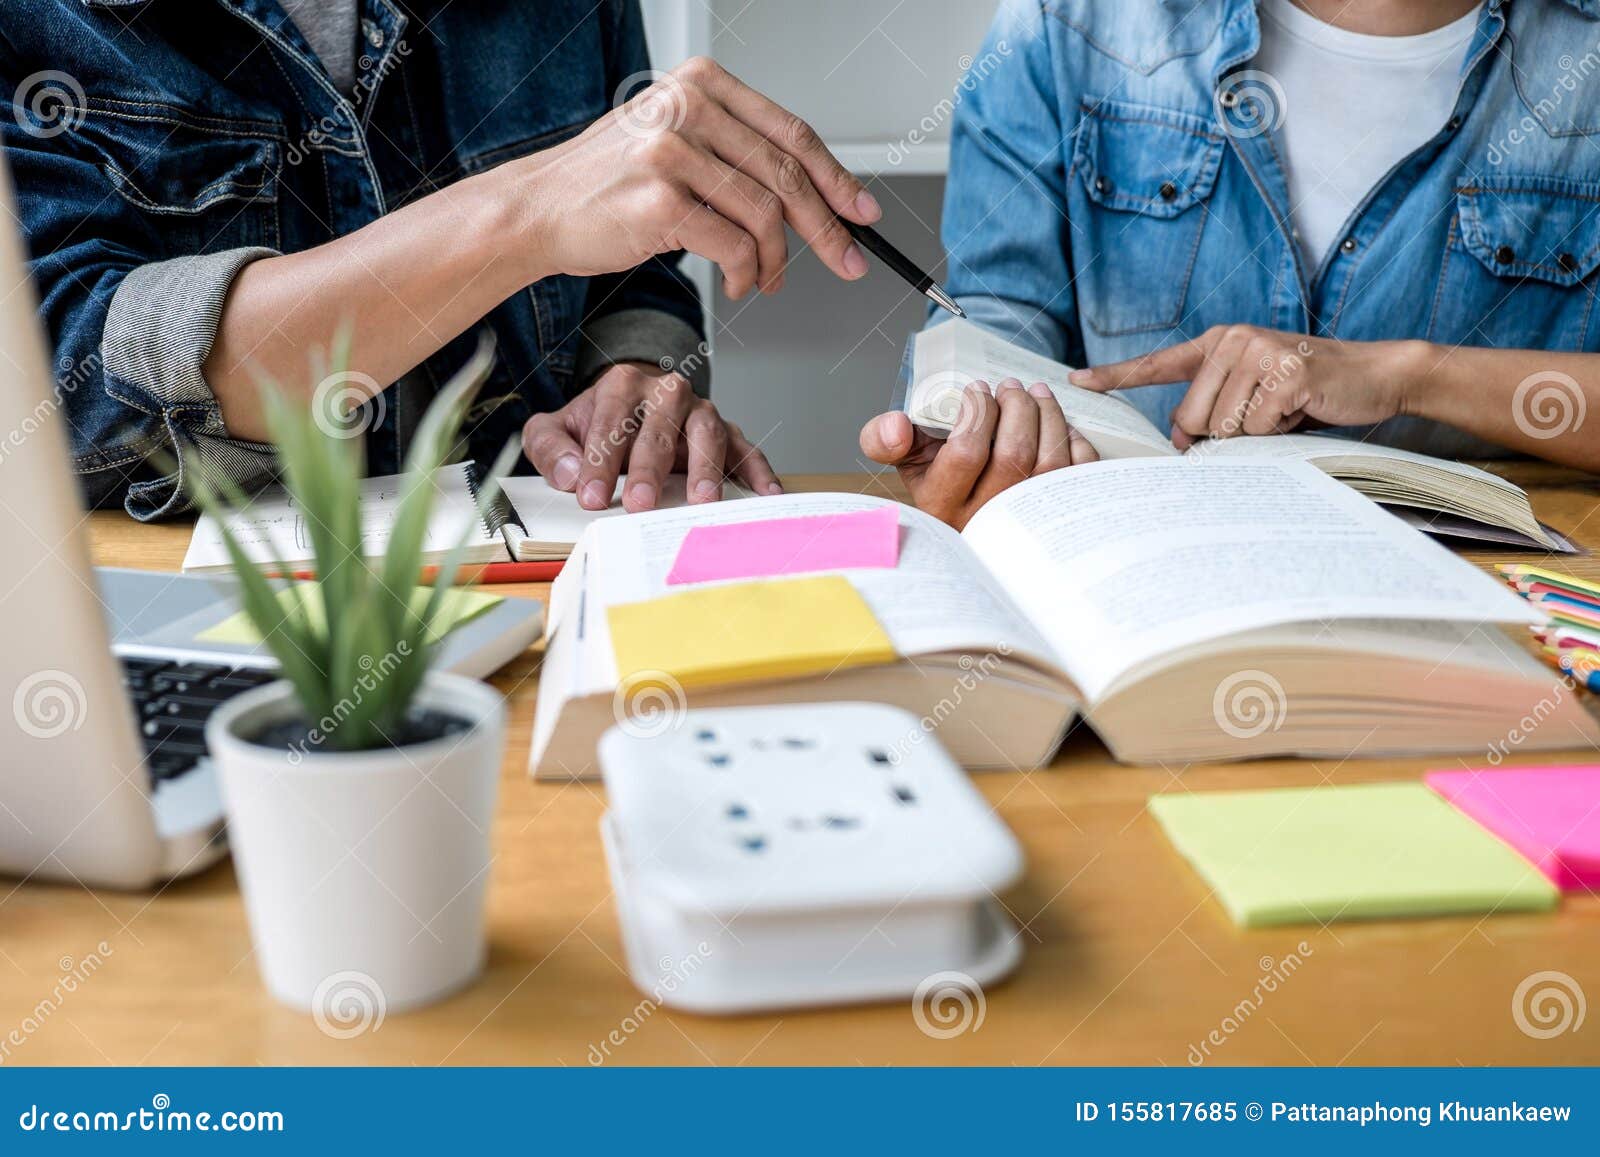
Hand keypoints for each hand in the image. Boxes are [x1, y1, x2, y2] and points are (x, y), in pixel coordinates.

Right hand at [515, 57, 881, 298]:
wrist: (539, 209)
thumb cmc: (610, 184)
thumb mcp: (676, 143)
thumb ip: (736, 154)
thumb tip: (814, 198)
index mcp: (701, 84)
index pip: (791, 134)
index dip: (837, 178)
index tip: (862, 212)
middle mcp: (688, 107)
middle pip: (787, 175)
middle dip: (827, 228)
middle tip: (848, 260)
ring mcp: (673, 151)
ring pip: (766, 215)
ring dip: (776, 261)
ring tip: (766, 280)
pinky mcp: (661, 200)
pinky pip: (735, 246)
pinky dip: (748, 273)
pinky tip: (739, 282)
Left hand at [520, 363, 781, 510]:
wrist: (631, 408)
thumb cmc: (595, 426)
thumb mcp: (556, 430)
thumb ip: (550, 448)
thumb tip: (570, 474)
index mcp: (622, 385)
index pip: (610, 422)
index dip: (598, 461)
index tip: (589, 497)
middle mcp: (666, 393)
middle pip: (661, 426)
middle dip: (650, 467)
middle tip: (640, 503)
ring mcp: (700, 412)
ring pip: (707, 432)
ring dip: (705, 467)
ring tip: (701, 501)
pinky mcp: (726, 433)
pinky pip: (745, 449)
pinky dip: (757, 470)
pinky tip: (764, 494)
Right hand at [858, 380, 1097, 528]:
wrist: (969, 515)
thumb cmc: (940, 478)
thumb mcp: (904, 460)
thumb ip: (884, 438)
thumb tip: (896, 424)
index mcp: (943, 503)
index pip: (966, 453)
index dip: (978, 412)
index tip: (979, 389)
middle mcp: (985, 518)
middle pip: (1014, 455)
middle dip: (1017, 408)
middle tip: (1012, 386)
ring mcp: (1026, 520)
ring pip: (1049, 462)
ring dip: (1048, 416)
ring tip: (1036, 393)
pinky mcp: (1058, 515)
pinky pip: (1077, 474)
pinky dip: (1074, 441)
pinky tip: (1058, 425)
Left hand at [1069, 326, 1426, 448]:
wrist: (1374, 374)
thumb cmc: (1306, 393)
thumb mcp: (1252, 396)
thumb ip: (1213, 409)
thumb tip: (1181, 438)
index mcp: (1218, 343)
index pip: (1157, 363)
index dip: (1116, 376)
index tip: (1077, 381)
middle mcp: (1233, 340)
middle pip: (1192, 416)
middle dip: (1221, 433)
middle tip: (1261, 417)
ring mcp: (1259, 352)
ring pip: (1223, 426)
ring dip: (1254, 434)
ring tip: (1283, 412)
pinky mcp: (1286, 372)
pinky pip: (1257, 429)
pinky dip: (1278, 433)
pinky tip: (1298, 412)